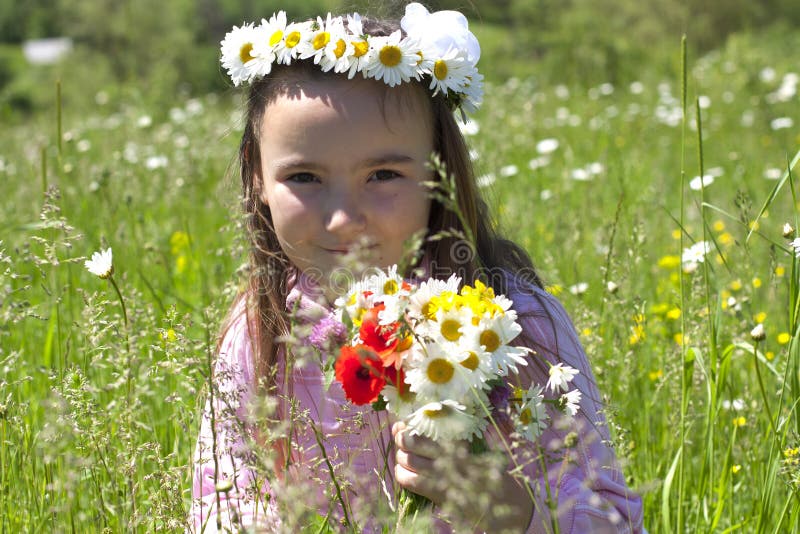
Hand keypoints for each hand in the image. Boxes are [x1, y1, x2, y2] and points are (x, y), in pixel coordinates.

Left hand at [392, 421, 533, 530]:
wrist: (506, 504)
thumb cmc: (489, 473)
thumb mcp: (479, 450)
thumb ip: (457, 438)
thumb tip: (428, 424)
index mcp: (462, 442)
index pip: (430, 427)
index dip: (411, 424)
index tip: (403, 422)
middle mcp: (452, 456)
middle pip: (415, 442)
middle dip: (402, 438)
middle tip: (401, 437)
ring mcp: (445, 475)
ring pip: (410, 460)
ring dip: (401, 457)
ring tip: (402, 455)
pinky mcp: (440, 494)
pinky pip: (413, 482)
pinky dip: (403, 476)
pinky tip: (404, 473)